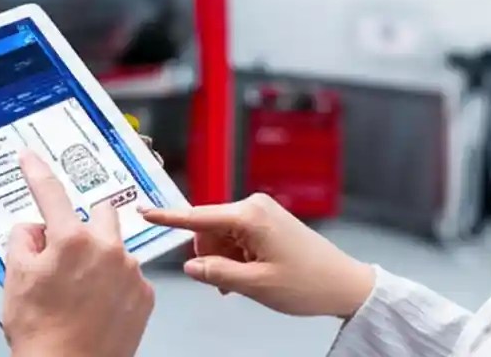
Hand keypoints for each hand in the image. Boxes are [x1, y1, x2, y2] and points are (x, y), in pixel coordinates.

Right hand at [3, 151, 153, 356]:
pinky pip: (130, 275)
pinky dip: (115, 282)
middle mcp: (107, 249)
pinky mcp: (144, 296)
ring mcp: (130, 272)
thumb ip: (23, 240)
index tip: (31, 157)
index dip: (37, 171)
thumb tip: (35, 229)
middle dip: (85, 222)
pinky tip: (97, 304)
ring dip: (101, 255)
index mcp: (71, 239)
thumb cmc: (41, 332)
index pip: (50, 193)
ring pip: (117, 246)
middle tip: (68, 248)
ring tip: (80, 289)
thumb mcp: (16, 278)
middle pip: (102, 212)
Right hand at [140, 194, 375, 318]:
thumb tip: (190, 267)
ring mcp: (261, 212)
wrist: (345, 284)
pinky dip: (234, 257)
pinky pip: (236, 237)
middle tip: (225, 283)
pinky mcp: (267, 222)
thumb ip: (218, 273)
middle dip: (209, 256)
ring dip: (223, 260)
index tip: (145, 212)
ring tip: (241, 283)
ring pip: (221, 236)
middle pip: (208, 229)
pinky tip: (246, 275)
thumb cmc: (308, 283)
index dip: (169, 218)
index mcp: (250, 216)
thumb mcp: (256, 284)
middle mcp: (254, 206)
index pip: (198, 216)